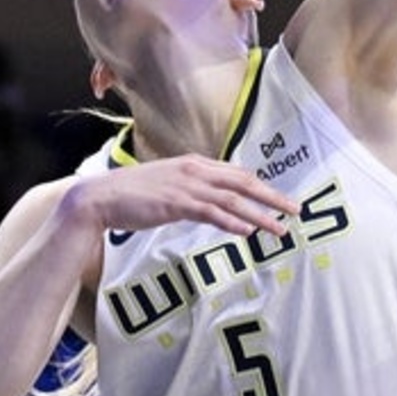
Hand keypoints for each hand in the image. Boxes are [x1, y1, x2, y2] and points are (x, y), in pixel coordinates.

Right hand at [68, 156, 295, 239]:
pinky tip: (248, 231)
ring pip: (233, 200)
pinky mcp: (176, 203)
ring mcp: (186, 186)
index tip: (279, 198)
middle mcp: (194, 170)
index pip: (237, 173)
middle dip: (272, 197)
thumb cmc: (131, 195)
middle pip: (244, 182)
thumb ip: (190, 191)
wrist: (100, 198)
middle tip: (296, 210)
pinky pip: (211, 212)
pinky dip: (232, 221)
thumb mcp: (167, 187)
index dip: (262, 186)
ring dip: (260, 215)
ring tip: (280, 229)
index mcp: (194, 164)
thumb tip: (209, 204)